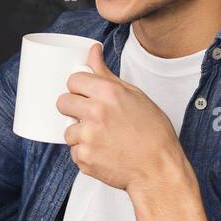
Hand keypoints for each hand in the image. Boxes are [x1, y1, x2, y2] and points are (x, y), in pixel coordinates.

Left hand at [57, 43, 184, 192]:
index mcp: (109, 93)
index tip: (86, 95)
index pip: (73, 80)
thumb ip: (107, 74)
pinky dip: (86, 153)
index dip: (80, 88)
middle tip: (92, 117)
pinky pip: (74, 152)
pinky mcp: (84, 158)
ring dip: (80, 134)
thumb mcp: (135, 96)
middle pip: (62, 102)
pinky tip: (105, 153)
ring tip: (104, 139)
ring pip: (67, 130)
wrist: (159, 169)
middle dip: (74, 108)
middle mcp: (95, 112)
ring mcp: (87, 137)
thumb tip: (92, 51)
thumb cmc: (153, 133)